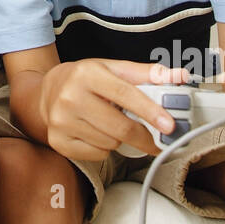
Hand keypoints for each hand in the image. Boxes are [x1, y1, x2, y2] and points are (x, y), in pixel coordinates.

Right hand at [38, 59, 188, 161]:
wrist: (45, 94)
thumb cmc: (84, 80)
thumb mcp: (112, 69)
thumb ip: (146, 74)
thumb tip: (179, 76)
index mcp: (87, 74)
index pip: (125, 94)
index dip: (150, 111)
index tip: (169, 125)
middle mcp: (70, 97)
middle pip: (120, 128)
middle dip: (143, 136)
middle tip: (154, 139)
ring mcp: (62, 121)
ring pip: (110, 143)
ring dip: (119, 139)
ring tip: (110, 124)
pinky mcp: (58, 141)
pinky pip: (97, 154)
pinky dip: (104, 147)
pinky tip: (96, 133)